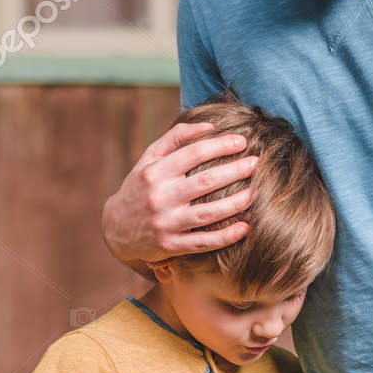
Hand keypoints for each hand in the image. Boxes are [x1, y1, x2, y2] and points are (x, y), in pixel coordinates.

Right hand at [102, 119, 259, 265]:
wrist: (117, 227)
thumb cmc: (141, 186)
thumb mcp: (150, 158)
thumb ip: (176, 138)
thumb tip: (209, 126)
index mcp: (155, 172)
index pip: (193, 154)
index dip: (220, 145)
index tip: (242, 142)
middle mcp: (159, 197)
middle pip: (204, 182)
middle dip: (234, 171)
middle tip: (256, 163)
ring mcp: (165, 223)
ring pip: (206, 214)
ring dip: (234, 204)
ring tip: (255, 194)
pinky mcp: (170, 245)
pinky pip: (202, 242)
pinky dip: (225, 237)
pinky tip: (245, 228)